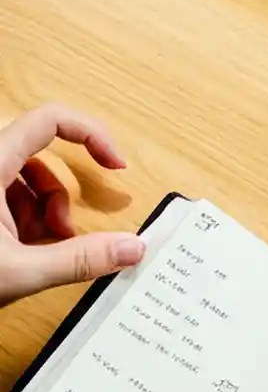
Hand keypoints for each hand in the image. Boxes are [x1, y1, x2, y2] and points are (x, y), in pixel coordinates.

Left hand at [0, 104, 144, 306]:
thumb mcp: (19, 271)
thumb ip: (81, 259)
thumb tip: (131, 248)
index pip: (50, 120)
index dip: (91, 134)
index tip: (114, 164)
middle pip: (39, 154)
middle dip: (62, 192)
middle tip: (67, 229)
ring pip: (21, 179)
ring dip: (43, 211)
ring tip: (42, 248)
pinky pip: (4, 198)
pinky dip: (23, 222)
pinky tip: (20, 253)